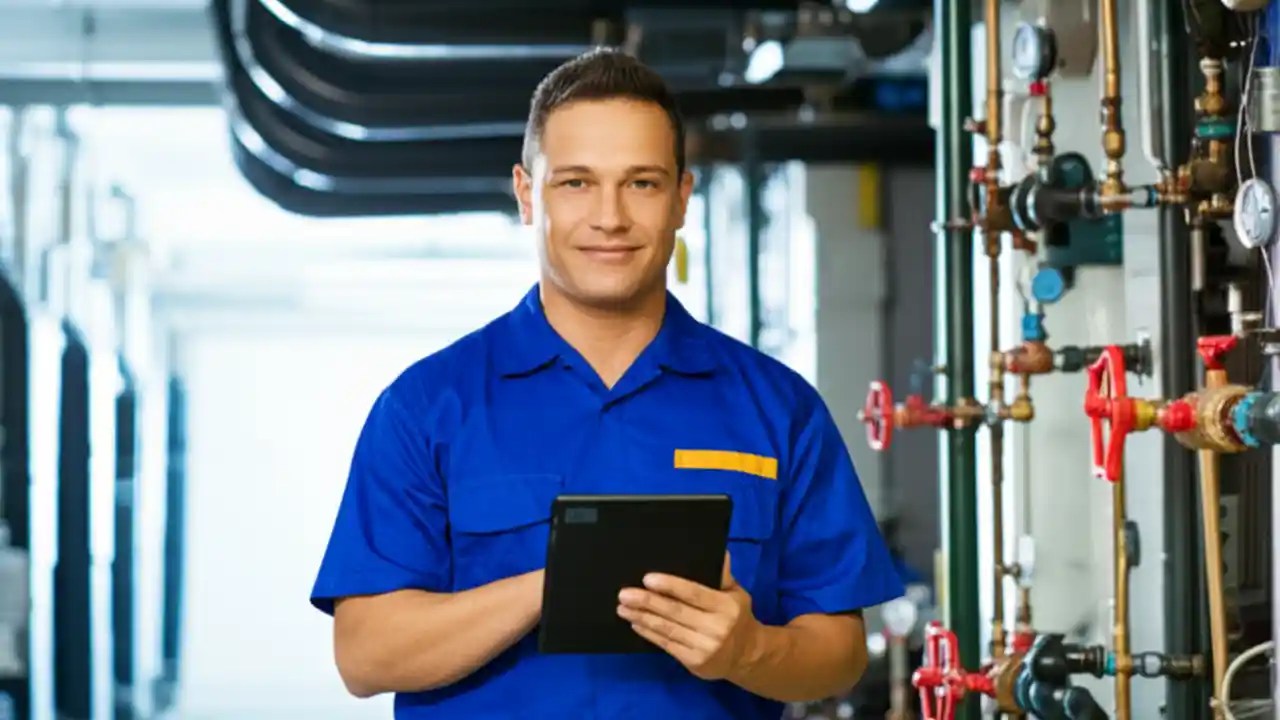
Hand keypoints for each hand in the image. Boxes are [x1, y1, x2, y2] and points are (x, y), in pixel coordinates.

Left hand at [617, 553, 760, 680]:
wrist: (747, 656)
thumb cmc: (737, 618)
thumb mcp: (737, 594)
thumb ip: (724, 575)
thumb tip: (718, 552)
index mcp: (726, 607)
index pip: (694, 594)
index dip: (670, 586)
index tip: (647, 579)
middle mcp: (716, 628)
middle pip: (675, 612)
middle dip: (647, 602)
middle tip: (624, 593)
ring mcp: (704, 647)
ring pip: (667, 629)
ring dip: (642, 617)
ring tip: (622, 608)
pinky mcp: (694, 662)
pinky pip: (667, 645)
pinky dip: (649, 633)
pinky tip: (636, 623)